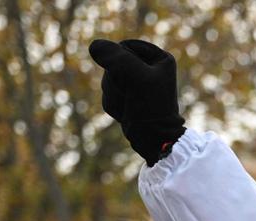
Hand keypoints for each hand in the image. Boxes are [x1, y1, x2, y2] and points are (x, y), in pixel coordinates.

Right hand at [88, 39, 184, 165]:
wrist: (153, 139)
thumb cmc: (151, 108)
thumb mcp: (136, 78)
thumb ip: (117, 58)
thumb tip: (95, 46)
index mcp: (159, 59)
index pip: (125, 47)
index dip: (121, 63)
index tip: (133, 78)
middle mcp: (149, 68)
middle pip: (113, 64)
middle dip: (116, 82)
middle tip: (131, 94)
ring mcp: (137, 83)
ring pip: (108, 79)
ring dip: (114, 94)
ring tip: (130, 104)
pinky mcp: (128, 96)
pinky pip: (108, 93)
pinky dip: (113, 104)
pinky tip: (126, 112)